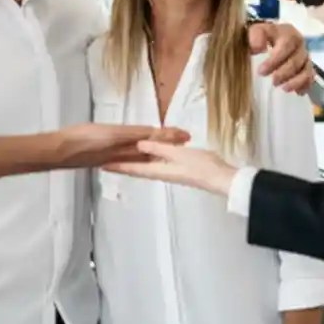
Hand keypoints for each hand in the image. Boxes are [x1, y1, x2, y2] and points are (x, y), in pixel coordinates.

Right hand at [56, 124, 190, 167]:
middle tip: (183, 137)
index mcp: (128, 149)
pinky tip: (137, 149)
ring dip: (155, 146)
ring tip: (167, 142)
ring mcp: (113, 154)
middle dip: (167, 143)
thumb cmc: (84, 141)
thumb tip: (157, 135)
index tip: (186, 134)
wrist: (59, 150)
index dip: (170, 137)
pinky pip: (128, 153)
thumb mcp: (112, 134)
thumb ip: (134, 135)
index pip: (155, 141)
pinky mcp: (103, 154)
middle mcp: (124, 153)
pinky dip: (138, 150)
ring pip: (141, 151)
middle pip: (151, 147)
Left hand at [103, 140, 236, 195]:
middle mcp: (161, 173)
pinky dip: (150, 158)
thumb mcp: (178, 154)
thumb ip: (159, 148)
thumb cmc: (200, 166)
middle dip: (123, 165)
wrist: (221, 179)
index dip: (118, 166)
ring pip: (148, 165)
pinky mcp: (179, 169)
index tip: (103, 165)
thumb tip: (139, 145)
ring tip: (123, 156)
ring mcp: (170, 171)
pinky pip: (158, 163)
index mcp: (159, 170)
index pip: (134, 168)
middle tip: (108, 161)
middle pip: (138, 168)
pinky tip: (151, 154)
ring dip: (135, 162)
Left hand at [251, 22, 313, 93]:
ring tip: (284, 88)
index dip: (275, 60)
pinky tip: (298, 92)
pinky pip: (311, 77)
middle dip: (285, 73)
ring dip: (296, 81)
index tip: (261, 71)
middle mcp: (299, 43)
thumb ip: (254, 36)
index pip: (285, 46)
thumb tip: (258, 48)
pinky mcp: (307, 66)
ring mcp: (305, 55)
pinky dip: (305, 85)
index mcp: (287, 32)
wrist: (269, 37)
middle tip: (273, 81)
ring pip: (306, 69)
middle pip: (296, 60)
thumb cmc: (261, 36)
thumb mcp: (255, 31)